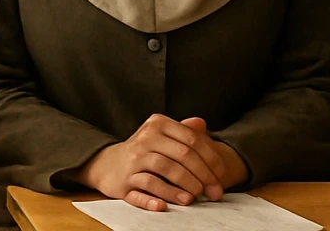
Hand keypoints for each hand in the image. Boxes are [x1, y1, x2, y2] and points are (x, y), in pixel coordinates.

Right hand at [76, 113, 243, 210]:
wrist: (108, 164)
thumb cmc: (145, 150)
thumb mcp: (162, 135)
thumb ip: (183, 130)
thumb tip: (202, 124)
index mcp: (158, 124)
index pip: (191, 140)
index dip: (210, 159)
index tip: (221, 176)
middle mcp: (145, 138)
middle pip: (181, 156)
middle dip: (202, 176)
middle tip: (214, 192)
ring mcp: (134, 160)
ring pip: (164, 170)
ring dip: (183, 186)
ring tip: (195, 198)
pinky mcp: (124, 181)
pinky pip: (142, 188)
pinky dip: (153, 198)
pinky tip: (164, 206)